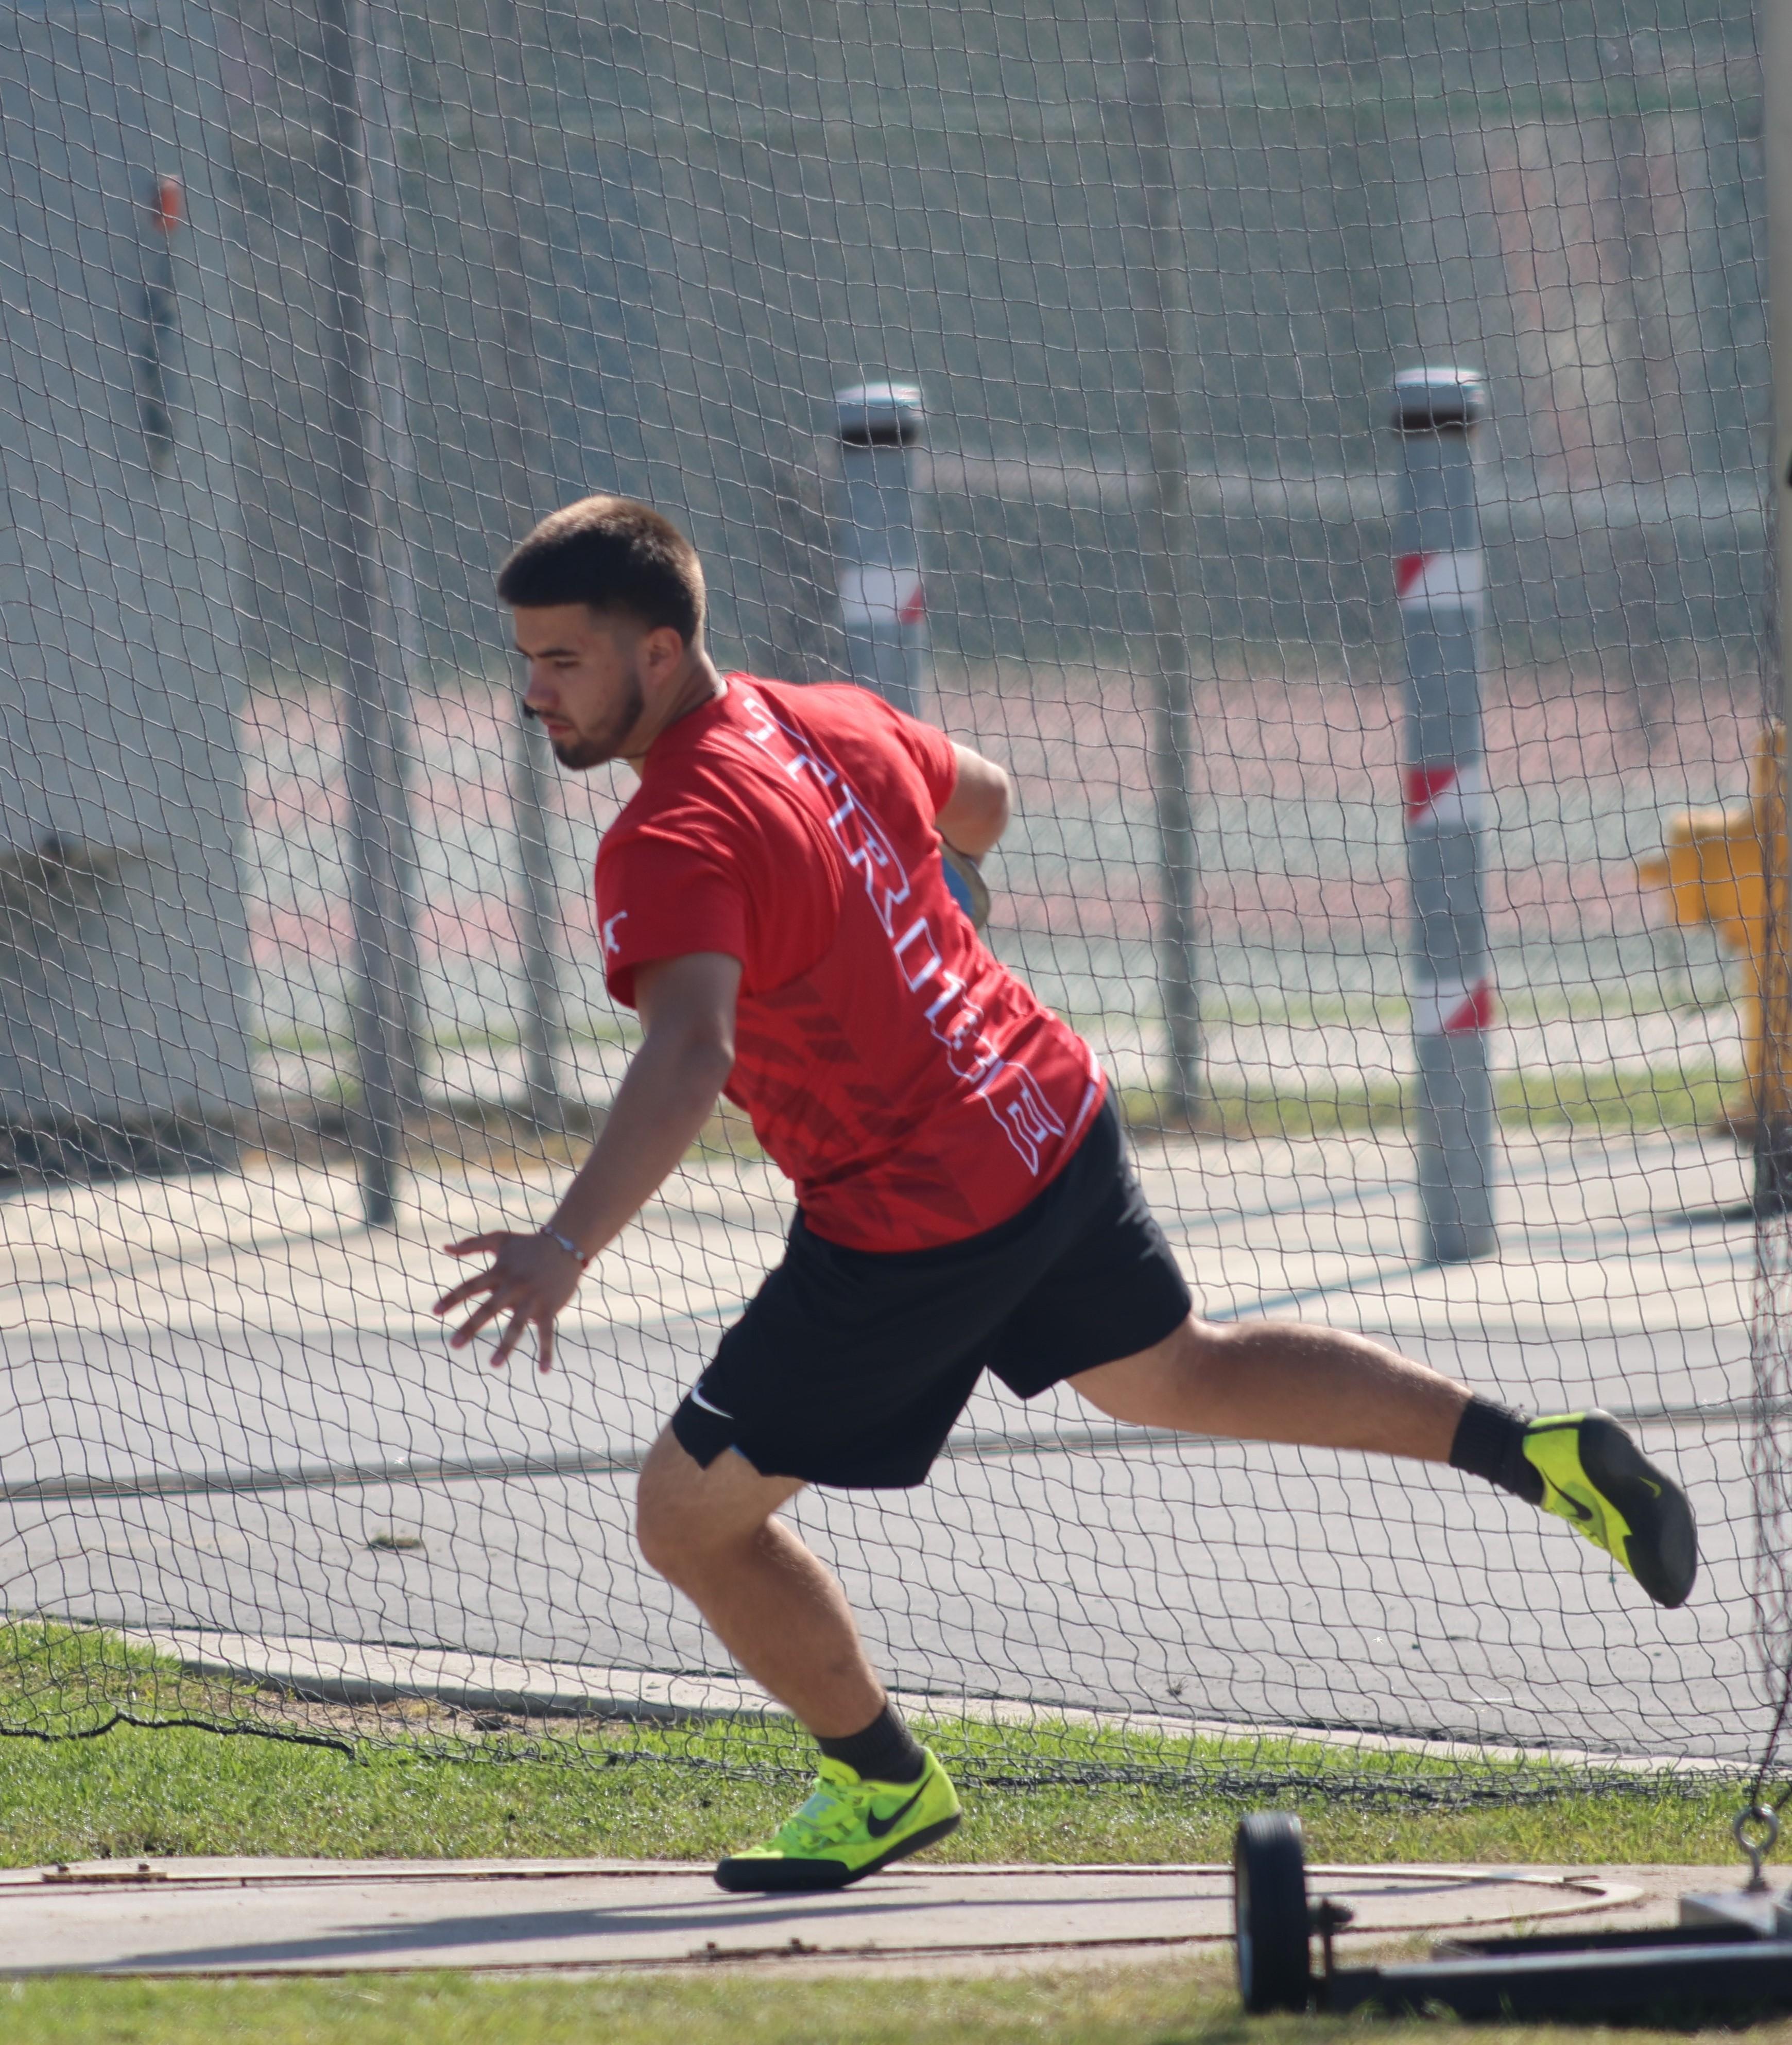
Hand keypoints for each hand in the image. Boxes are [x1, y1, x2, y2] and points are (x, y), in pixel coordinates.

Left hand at [433, 1231, 585, 1371]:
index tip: (435, 1312)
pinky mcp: (549, 1308)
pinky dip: (546, 1351)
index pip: (471, 1286)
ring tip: (493, 1365)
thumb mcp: (499, 1239)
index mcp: (499, 1272)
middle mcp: (514, 1286)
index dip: (453, 1298)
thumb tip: (444, 1247)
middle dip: (471, 1326)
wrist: (565, 1245)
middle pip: (489, 1308)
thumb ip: (471, 1244)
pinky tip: (544, 1371)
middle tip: (453, 1344)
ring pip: (517, 1325)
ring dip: (506, 1346)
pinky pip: (547, 1333)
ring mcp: (532, 1298)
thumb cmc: (528, 1243)